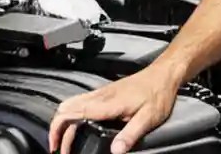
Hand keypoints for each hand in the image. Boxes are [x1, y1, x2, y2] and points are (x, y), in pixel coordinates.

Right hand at [48, 61, 183, 153]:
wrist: (164, 74)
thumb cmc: (158, 92)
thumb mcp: (148, 117)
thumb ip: (130, 134)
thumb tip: (115, 150)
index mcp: (106, 103)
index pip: (71, 112)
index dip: (58, 130)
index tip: (56, 146)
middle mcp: (100, 96)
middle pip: (66, 108)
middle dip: (57, 128)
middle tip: (58, 147)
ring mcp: (102, 93)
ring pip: (72, 105)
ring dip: (65, 123)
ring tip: (66, 142)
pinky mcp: (106, 93)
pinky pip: (82, 103)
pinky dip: (73, 116)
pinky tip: (79, 127)